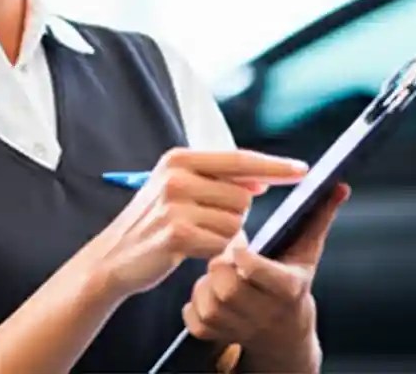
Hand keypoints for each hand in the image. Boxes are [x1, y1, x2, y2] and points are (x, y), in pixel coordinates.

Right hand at [82, 148, 308, 297]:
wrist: (113, 257)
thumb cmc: (153, 223)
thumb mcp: (178, 189)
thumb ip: (217, 181)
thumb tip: (261, 182)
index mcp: (179, 158)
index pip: (239, 159)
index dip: (273, 166)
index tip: (302, 170)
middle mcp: (177, 176)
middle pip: (243, 196)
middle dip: (234, 215)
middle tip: (204, 222)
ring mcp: (175, 204)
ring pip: (235, 222)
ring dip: (223, 236)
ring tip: (194, 235)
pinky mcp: (177, 234)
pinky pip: (221, 244)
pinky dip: (212, 252)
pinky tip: (189, 250)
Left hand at [183, 183, 350, 370]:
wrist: (286, 334)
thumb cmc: (294, 279)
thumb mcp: (308, 251)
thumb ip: (320, 217)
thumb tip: (340, 186)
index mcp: (288, 288)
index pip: (254, 270)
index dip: (241, 253)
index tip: (240, 241)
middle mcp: (266, 314)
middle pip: (227, 288)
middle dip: (220, 266)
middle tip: (224, 255)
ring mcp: (242, 330)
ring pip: (210, 305)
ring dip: (206, 285)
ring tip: (219, 274)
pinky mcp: (221, 339)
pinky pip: (196, 322)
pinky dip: (194, 307)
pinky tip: (209, 294)